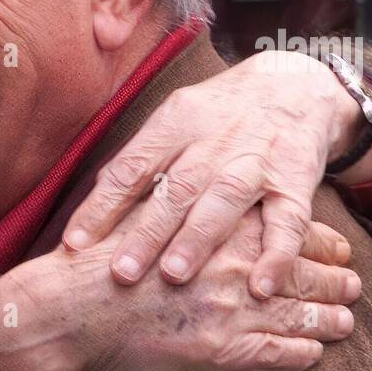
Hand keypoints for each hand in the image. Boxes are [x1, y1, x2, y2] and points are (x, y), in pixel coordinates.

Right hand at [0, 209, 357, 370]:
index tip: (336, 245)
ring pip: (299, 315)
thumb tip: (201, 199)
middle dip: (335, 279)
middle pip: (303, 271)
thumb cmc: (99, 262)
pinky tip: (313, 357)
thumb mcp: (144, 215)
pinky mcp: (219, 353)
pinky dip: (300, 356)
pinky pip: (275, 356)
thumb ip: (182, 207)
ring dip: (328, 319)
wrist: (68, 309)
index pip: (286, 228)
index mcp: (220, 230)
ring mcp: (231, 311)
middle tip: (354, 285)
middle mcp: (235, 267)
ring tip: (345, 323)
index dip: (319, 239)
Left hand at [62, 50, 366, 298]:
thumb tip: (92, 207)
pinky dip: (277, 255)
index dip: (101, 206)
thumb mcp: (174, 120)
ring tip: (173, 276)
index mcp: (175, 123)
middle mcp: (215, 140)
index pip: (131, 167)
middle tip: (121, 272)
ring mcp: (257, 160)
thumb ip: (138, 161)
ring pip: (226, 200)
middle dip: (147, 231)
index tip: (74, 245)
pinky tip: (260, 287)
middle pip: (176, 187)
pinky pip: (289, 221)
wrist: (295, 83)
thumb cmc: (218, 116)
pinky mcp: (296, 180)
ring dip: (199, 239)